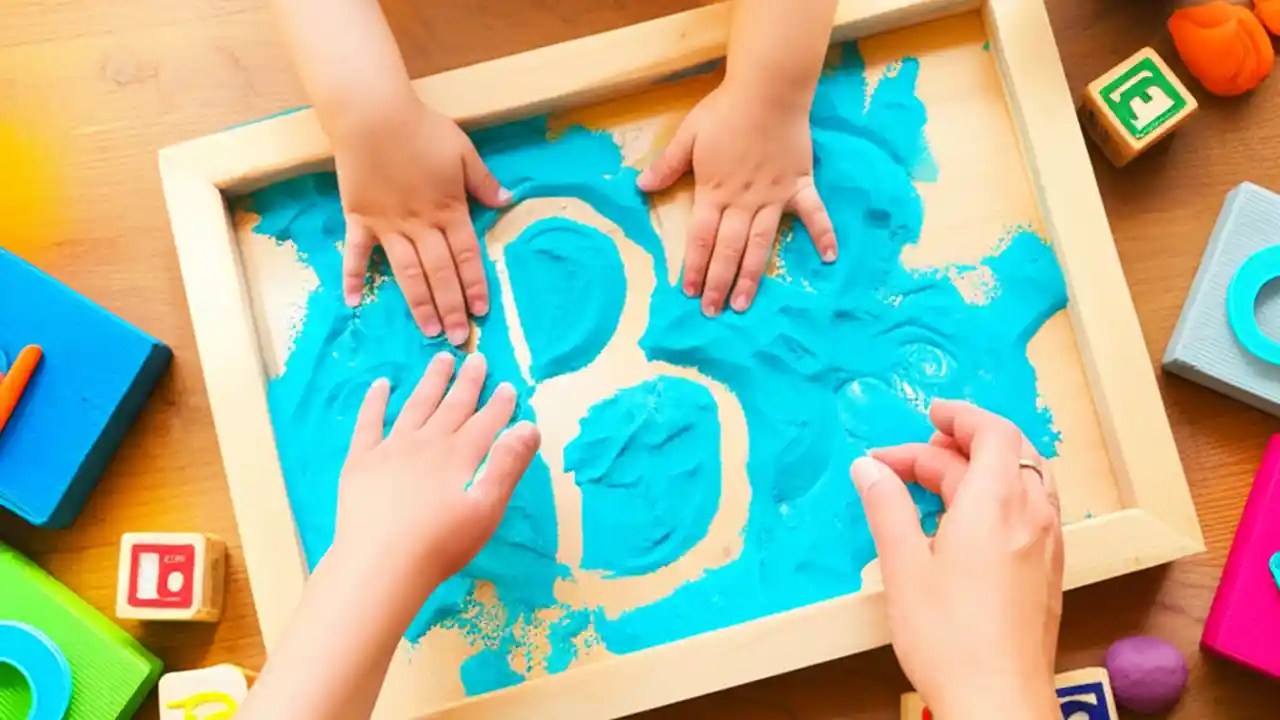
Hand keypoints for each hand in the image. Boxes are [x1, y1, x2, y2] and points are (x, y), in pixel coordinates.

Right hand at [332, 95, 509, 343]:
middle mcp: (420, 225)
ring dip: (419, 305)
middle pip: (440, 274)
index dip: (476, 286)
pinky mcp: (359, 219)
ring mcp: (388, 226)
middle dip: (452, 308)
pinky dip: (352, 277)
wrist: (372, 115)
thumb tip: (507, 201)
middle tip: (459, 339)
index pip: (466, 256)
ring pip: (407, 273)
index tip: (482, 312)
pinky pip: (356, 254)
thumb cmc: (422, 130)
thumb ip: (483, 182)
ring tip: (429, 331)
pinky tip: (352, 302)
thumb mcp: (463, 151)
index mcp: (448, 210)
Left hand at [334, 352, 539, 595]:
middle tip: (477, 358)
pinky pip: (369, 422)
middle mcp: (427, 443)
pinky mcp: (361, 461)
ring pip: (416, 405)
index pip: (486, 422)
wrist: (380, 565)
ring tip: (441, 359)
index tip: (508, 385)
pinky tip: (381, 385)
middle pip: (452, 406)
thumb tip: (529, 426)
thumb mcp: (487, 509)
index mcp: (460, 455)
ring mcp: (391, 448)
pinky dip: (375, 401)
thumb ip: (508, 465)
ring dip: (430, 381)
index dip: (499, 404)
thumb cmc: (441, 545)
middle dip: (468, 382)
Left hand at [637, 81, 836, 315]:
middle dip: (718, 282)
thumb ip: (667, 165)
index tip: (689, 292)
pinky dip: (822, 235)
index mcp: (714, 191)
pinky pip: (814, 214)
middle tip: (713, 310)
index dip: (694, 266)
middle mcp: (743, 201)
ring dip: (752, 275)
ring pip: (760, 243)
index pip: (701, 238)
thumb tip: (640, 186)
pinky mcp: (799, 185)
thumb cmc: (726, 110)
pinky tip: (828, 259)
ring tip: (744, 304)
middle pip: (728, 249)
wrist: (768, 90)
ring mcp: (773, 196)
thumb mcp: (689, 135)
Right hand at [851, 400, 1063, 719]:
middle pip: (1007, 452)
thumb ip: (887, 507)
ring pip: (1024, 479)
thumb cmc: (948, 637)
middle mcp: (1032, 515)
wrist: (998, 701)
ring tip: (939, 482)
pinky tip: (966, 522)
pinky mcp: (1049, 570)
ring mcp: (1047, 543)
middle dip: (959, 444)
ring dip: (983, 468)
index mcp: (996, 504)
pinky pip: (1031, 509)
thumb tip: (868, 468)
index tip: (928, 414)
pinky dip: (999, 495)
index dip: (960, 415)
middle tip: (913, 458)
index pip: (992, 432)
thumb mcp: (903, 566)